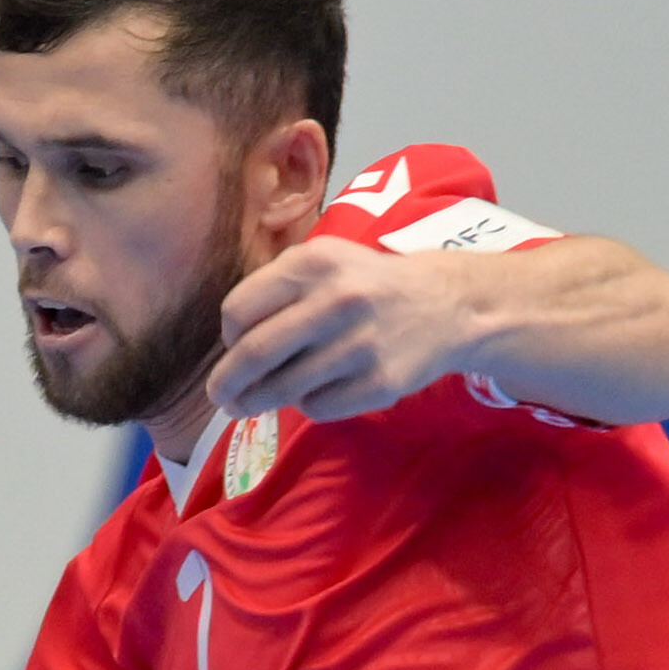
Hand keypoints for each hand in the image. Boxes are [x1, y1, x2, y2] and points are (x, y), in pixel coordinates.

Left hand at [203, 241, 492, 426]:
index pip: (239, 310)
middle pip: (254, 354)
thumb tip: (229, 350)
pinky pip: (317, 407)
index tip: (233, 347)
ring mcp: (361, 344)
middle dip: (226, 383)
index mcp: (314, 263)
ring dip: (258, 401)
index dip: (228, 337)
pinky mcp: (379, 382)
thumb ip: (275, 291)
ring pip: (282, 388)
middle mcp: (337, 300)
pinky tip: (319, 390)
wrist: (448, 304)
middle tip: (220, 397)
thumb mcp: (325, 262)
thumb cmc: (368, 285)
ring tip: (253, 403)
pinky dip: (307, 405)